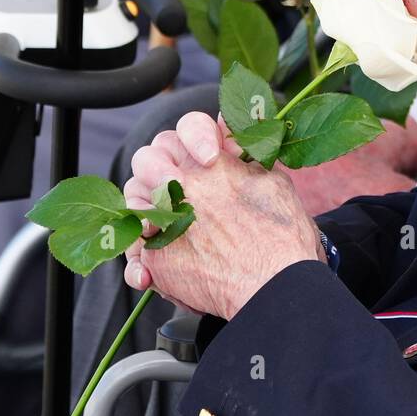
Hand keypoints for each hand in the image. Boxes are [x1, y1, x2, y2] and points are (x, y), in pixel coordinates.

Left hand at [123, 112, 323, 319]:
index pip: (188, 128)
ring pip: (133, 197)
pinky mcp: (155, 256)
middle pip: (149, 158)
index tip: (209, 156)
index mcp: (213, 163)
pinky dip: (140, 256)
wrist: (274, 287)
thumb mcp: (275, 182)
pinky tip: (152, 267)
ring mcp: (164, 219)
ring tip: (162, 224)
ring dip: (143, 208)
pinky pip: (133, 247)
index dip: (195, 136)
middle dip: (158, 170)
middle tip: (176, 187)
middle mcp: (182, 185)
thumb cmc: (283, 240)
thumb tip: (234, 149)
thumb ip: (248, 162)